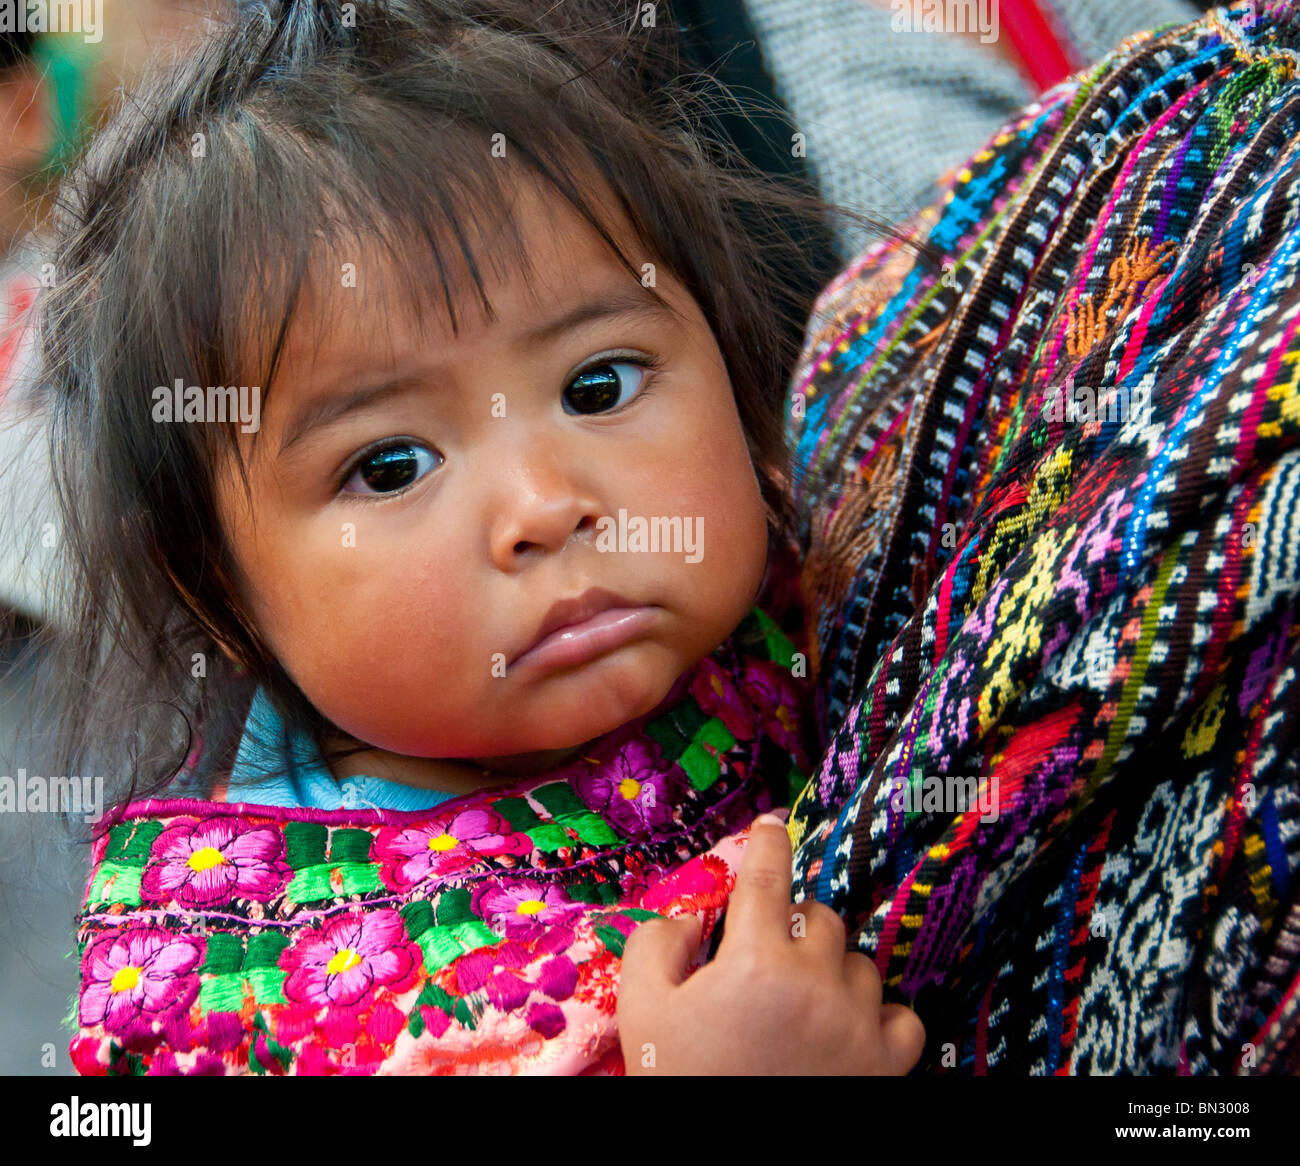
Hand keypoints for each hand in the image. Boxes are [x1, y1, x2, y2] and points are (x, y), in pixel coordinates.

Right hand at [617, 813, 925, 1073]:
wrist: (725, 1161)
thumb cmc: (681, 1081)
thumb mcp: (642, 1010)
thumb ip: (656, 945)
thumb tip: (693, 919)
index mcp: (754, 963)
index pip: (766, 877)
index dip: (770, 842)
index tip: (773, 825)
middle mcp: (814, 985)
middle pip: (818, 917)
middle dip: (792, 926)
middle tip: (766, 958)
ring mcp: (856, 1025)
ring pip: (859, 962)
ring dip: (831, 968)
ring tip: (800, 1001)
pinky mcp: (885, 1066)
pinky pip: (902, 1016)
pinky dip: (879, 1015)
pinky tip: (850, 1026)